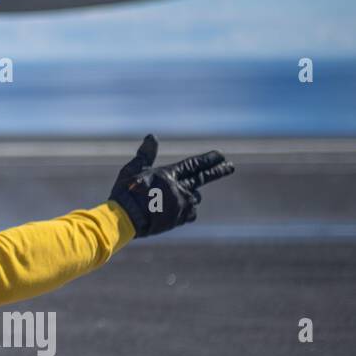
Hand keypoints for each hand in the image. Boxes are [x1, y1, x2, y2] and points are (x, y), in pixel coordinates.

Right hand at [108, 134, 233, 237]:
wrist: (126, 219)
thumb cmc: (126, 193)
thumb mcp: (132, 170)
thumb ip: (145, 154)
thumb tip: (152, 136)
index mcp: (168, 174)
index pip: (194, 164)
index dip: (208, 159)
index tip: (221, 155)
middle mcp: (179, 189)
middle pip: (203, 178)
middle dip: (218, 171)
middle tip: (230, 166)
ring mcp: (182, 205)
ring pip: (194, 197)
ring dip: (190, 195)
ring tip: (174, 198)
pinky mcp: (180, 219)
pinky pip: (190, 213)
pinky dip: (184, 210)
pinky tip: (171, 211)